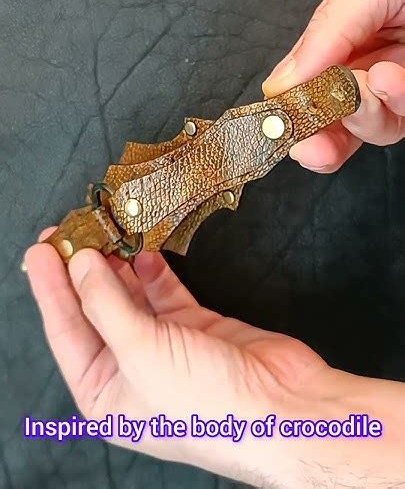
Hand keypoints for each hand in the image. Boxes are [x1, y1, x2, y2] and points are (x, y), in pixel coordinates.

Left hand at [26, 230, 404, 487]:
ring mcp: (165, 346)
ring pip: (131, 296)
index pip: (66, 331)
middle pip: (97, 310)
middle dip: (84, 272)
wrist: (283, 407)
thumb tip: (80, 264)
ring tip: (106, 231)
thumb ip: (106, 303)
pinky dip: (154, 270)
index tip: (40, 249)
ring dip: (120, 265)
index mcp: (105, 394)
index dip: (50, 288)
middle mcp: (130, 370)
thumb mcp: (141, 352)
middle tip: (72, 230)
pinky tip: (144, 250)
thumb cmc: (206, 402)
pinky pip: (165, 292)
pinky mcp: (196, 325)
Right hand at [263, 0, 404, 171]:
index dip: (293, 112)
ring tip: (375, 79)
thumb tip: (280, 84)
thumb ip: (326, 33)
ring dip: (366, 114)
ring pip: (376, 126)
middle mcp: (375, 62)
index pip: (309, 84)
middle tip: (313, 146)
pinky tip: (391, 80)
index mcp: (349, 35)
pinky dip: (396, 104)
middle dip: (323, 136)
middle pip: (339, 119)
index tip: (280, 128)